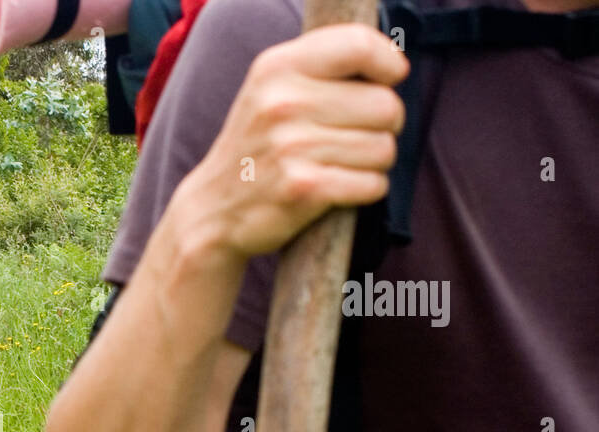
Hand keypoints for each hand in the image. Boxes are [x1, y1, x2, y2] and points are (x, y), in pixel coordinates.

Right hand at [183, 23, 407, 260]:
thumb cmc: (257, 149)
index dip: (388, 65)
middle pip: (385, 105)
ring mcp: (291, 147)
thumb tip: (392, 68)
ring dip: (374, 164)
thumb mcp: (271, 91)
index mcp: (276, 68)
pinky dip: (366, 191)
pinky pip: (372, 185)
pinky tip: (338, 190)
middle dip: (384, 127)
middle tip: (355, 138)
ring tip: (340, 166)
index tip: (387, 82)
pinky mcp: (303, 189)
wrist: (211, 212)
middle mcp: (282, 103)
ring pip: (383, 149)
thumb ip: (322, 68)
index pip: (359, 46)